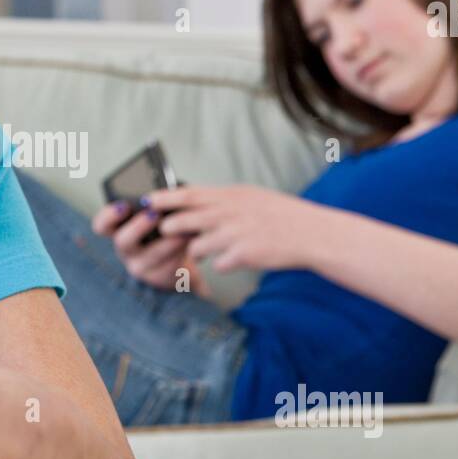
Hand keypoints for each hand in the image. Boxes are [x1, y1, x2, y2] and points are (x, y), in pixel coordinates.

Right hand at [91, 200, 210, 295]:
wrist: (177, 260)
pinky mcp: (160, 276)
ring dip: (168, 240)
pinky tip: (193, 238)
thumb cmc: (162, 229)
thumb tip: (167, 191)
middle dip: (138, 226)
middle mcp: (125, 249)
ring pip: (151, 255)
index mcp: (119, 229)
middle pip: (122, 241)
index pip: (101, 225)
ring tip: (184, 229)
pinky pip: (170, 264)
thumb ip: (154, 205)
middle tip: (154, 214)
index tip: (123, 205)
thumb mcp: (154, 216)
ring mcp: (140, 266)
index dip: (108, 215)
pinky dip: (183, 250)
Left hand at [148, 184, 322, 272]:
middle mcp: (229, 212)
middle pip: (184, 220)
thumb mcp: (251, 197)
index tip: (146, 201)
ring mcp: (235, 234)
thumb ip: (223, 201)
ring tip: (209, 250)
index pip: (188, 194)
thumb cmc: (281, 215)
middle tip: (166, 231)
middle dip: (170, 228)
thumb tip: (195, 203)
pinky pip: (218, 264)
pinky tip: (235, 259)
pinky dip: (222, 264)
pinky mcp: (243, 255)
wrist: (311, 234)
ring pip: (196, 247)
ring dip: (198, 250)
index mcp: (231, 195)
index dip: (164, 198)